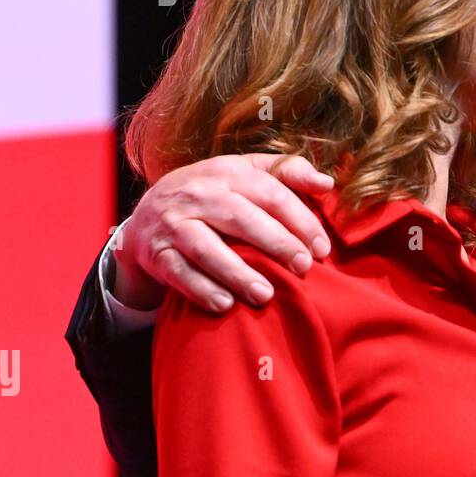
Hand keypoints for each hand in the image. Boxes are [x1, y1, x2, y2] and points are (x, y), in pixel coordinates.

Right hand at [112, 154, 334, 312]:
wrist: (148, 215)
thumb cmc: (213, 195)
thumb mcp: (245, 173)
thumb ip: (287, 173)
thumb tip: (327, 184)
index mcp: (226, 172)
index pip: (269, 192)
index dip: (299, 220)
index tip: (321, 248)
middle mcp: (197, 193)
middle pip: (240, 217)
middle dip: (276, 244)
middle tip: (302, 268)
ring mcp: (173, 223)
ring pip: (206, 248)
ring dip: (238, 273)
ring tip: (266, 295)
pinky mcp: (156, 253)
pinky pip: (178, 273)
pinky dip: (201, 289)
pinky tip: (225, 305)